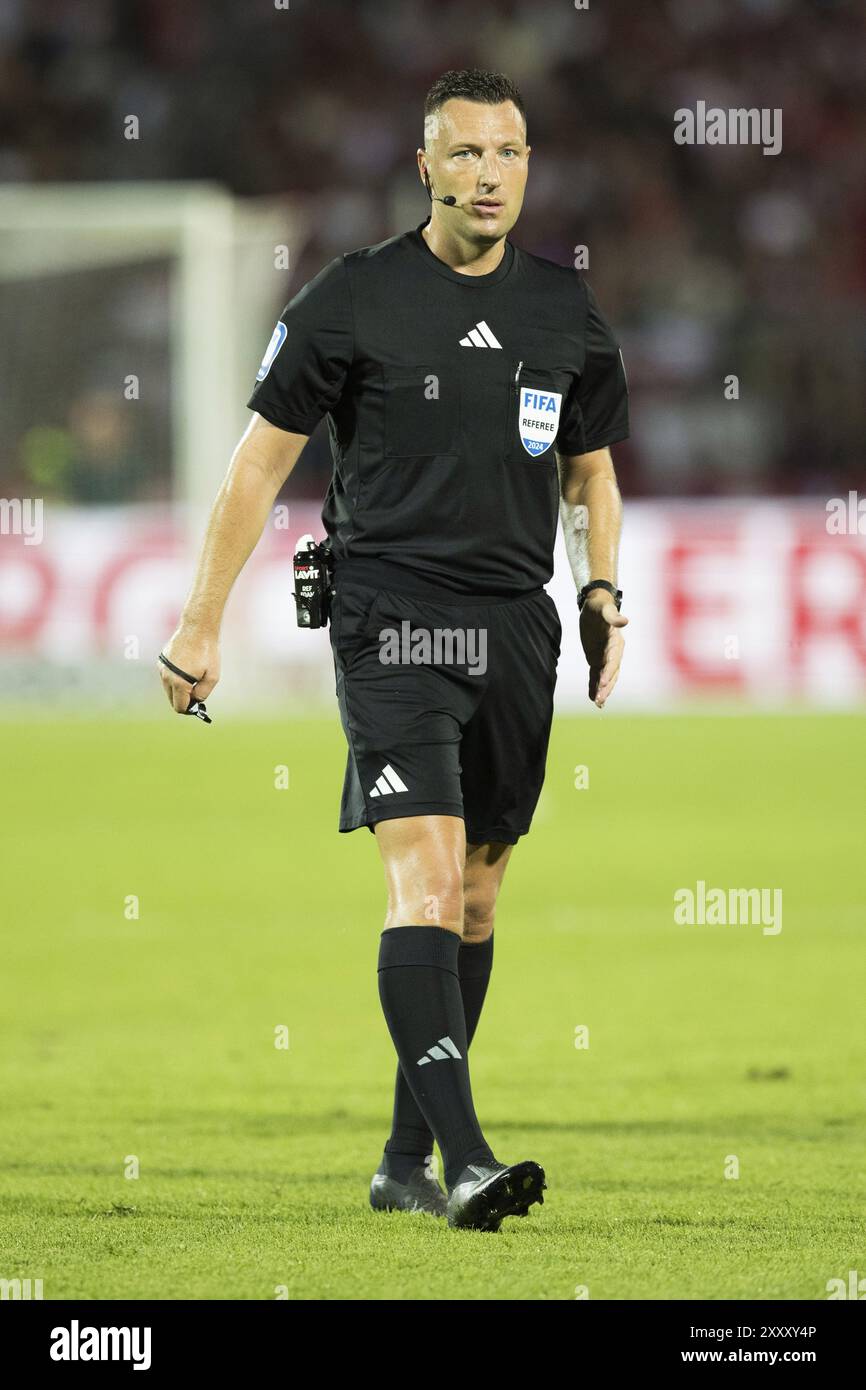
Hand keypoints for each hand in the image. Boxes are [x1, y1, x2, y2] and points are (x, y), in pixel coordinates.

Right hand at [158, 623, 220, 713]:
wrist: (197, 629)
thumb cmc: (207, 652)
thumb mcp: (212, 676)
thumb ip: (203, 693)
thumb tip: (195, 701)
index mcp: (178, 682)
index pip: (179, 706)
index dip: (188, 709)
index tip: (196, 706)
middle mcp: (166, 677)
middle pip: (172, 699)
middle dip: (183, 699)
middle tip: (196, 693)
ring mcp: (162, 668)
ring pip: (168, 688)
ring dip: (179, 688)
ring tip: (194, 677)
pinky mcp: (161, 661)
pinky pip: (167, 676)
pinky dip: (175, 677)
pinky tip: (187, 668)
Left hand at [579, 590, 628, 707]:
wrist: (596, 606)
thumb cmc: (600, 606)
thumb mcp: (604, 609)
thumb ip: (613, 616)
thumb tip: (625, 620)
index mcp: (616, 643)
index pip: (613, 661)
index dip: (608, 672)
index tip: (602, 683)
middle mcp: (613, 653)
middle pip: (611, 674)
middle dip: (606, 687)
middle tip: (599, 700)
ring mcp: (605, 658)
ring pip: (604, 677)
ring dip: (602, 690)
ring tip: (598, 704)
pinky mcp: (596, 659)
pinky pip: (596, 676)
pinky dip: (594, 686)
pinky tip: (593, 698)